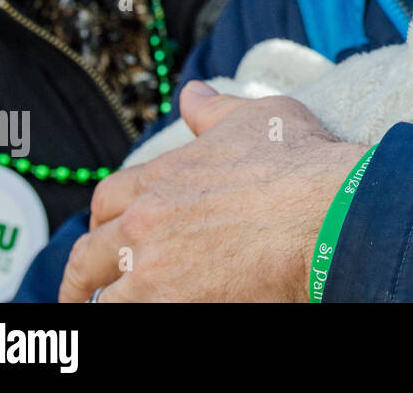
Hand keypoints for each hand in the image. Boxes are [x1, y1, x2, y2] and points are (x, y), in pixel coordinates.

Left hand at [59, 81, 363, 301]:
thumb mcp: (256, 116)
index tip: (105, 230)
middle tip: (83, 288)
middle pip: (90, 254)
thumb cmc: (300, 161)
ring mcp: (156, 270)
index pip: (108, 198)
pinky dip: (138, 318)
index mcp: (163, 176)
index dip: (103, 217)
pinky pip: (136, 317)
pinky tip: (154, 316)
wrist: (329, 210)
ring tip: (112, 310)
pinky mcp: (173, 306)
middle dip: (83, 274)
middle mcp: (147, 223)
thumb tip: (192, 94)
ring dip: (108, 303)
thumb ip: (215, 111)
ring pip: (108, 298)